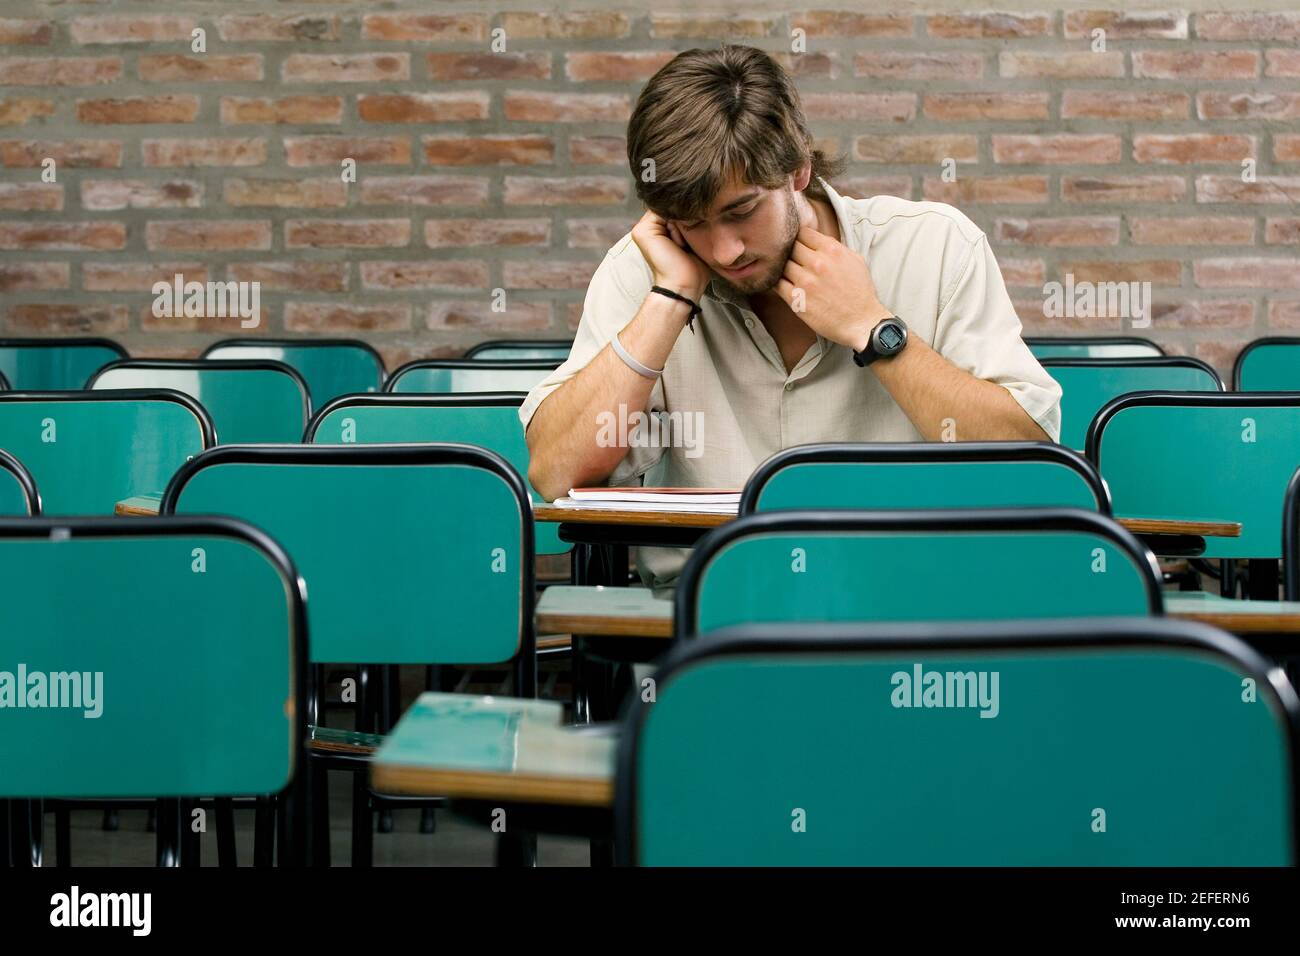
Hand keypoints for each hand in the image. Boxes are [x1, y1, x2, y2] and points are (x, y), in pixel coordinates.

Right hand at [631, 210, 709, 302]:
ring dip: (681, 224)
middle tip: (688, 244)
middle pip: (672, 208)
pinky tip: (677, 244)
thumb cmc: (693, 269)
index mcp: (659, 230)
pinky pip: (662, 213)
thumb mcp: (694, 240)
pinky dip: (676, 227)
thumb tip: (696, 204)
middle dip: (685, 220)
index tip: (696, 236)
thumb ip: (689, 222)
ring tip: (682, 245)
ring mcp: (643, 228)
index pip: (676, 210)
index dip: (689, 217)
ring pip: (669, 209)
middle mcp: (649, 227)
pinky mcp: (641, 231)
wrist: (683, 287)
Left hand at [775, 226, 892, 350]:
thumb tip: (817, 239)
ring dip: (783, 267)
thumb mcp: (854, 260)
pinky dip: (777, 282)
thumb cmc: (860, 292)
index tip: (799, 244)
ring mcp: (805, 281)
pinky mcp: (796, 299)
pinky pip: (776, 284)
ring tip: (788, 272)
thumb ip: (834, 246)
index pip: (803, 233)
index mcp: (831, 250)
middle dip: (790, 251)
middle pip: (790, 247)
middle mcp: (817, 263)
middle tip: (792, 259)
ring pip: (781, 264)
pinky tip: (782, 284)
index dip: (799, 238)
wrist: (862, 322)